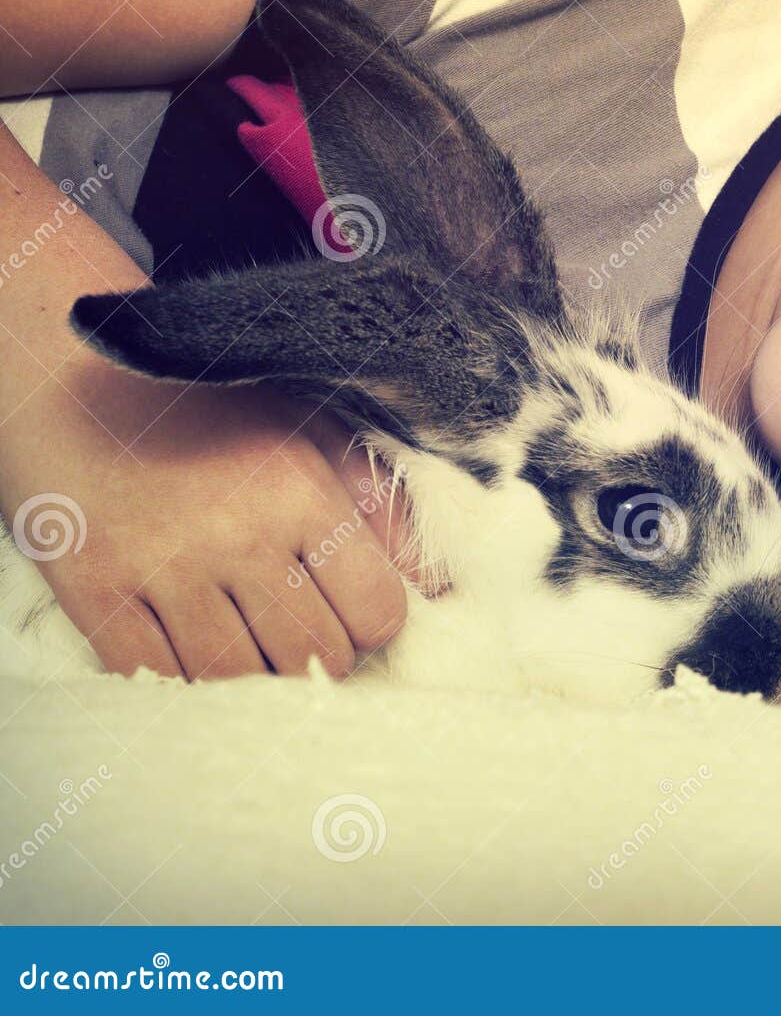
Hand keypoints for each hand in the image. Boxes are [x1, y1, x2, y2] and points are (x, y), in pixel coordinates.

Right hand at [1, 362, 409, 679]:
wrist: (71, 375)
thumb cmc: (209, 406)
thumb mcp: (312, 429)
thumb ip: (381, 505)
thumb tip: (434, 587)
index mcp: (303, 491)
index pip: (376, 611)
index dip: (373, 622)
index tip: (353, 609)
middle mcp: (239, 535)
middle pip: (315, 655)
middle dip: (321, 655)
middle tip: (302, 628)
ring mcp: (164, 567)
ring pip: (239, 677)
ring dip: (256, 674)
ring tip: (252, 639)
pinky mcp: (95, 589)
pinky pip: (158, 678)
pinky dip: (183, 679)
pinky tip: (191, 647)